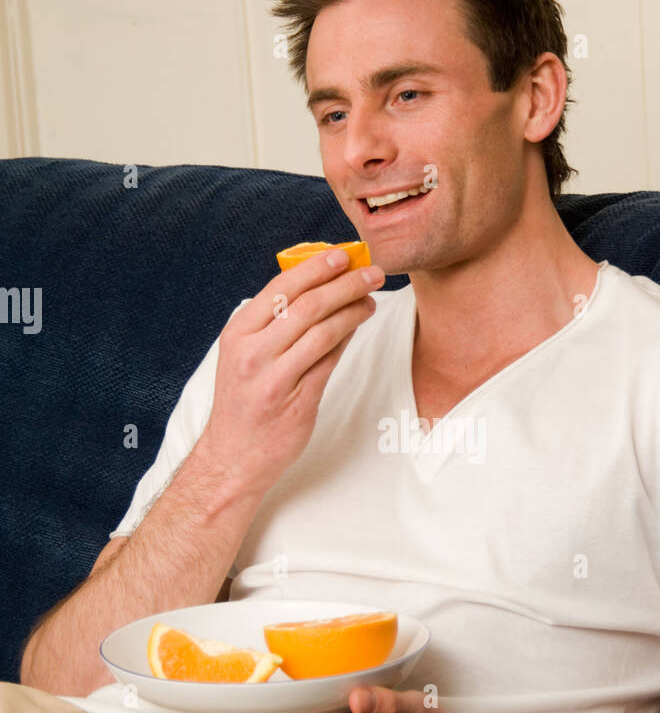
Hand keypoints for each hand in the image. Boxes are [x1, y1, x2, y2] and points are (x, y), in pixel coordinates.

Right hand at [198, 247, 384, 496]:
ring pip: (323, 331)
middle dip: (345, 283)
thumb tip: (320, 288)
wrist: (233, 457)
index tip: (342, 255)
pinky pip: (329, 361)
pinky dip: (347, 338)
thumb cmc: (244, 402)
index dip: (316, 267)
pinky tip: (358, 326)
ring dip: (353, 309)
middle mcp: (253, 353)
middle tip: (372, 273)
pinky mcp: (296, 402)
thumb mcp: (246, 355)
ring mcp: (274, 378)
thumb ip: (275, 324)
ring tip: (371, 299)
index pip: (281, 288)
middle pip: (308, 305)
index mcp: (238, 333)